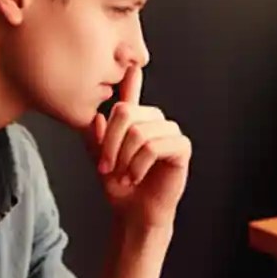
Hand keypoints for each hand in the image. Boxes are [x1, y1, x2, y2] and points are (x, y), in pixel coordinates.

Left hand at [87, 66, 191, 229]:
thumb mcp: (100, 160)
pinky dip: (139, 165)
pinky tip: (136, 177)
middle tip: (105, 167)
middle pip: (126, 113)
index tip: (132, 64)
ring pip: (139, 132)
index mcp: (136, 122)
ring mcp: (170, 133)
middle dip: (110, 143)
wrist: (135, 213)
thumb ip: (95, 137)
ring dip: (124, 159)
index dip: (132, 80)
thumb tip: (96, 116)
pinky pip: (154, 147)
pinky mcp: (181, 148)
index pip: (132, 96)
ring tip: (123, 175)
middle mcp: (155, 123)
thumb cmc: (121, 188)